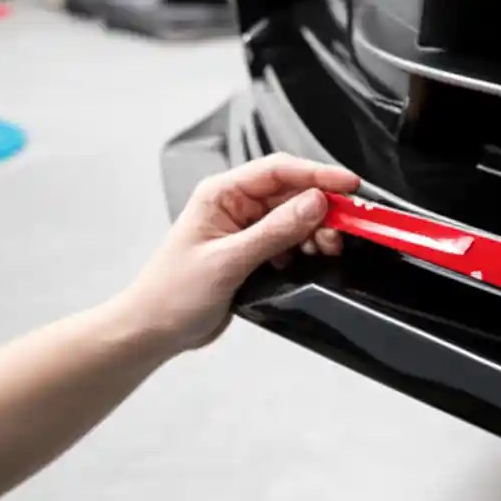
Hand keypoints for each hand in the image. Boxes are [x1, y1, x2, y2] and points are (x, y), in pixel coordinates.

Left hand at [119, 154, 360, 353]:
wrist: (153, 330)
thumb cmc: (171, 294)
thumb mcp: (228, 260)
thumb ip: (275, 231)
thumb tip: (313, 204)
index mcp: (221, 194)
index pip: (278, 170)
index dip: (317, 174)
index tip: (348, 185)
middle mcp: (235, 206)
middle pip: (293, 193)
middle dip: (322, 208)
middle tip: (344, 228)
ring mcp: (245, 229)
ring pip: (296, 218)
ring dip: (316, 231)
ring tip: (327, 248)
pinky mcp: (254, 252)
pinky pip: (291, 240)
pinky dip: (306, 248)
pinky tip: (308, 260)